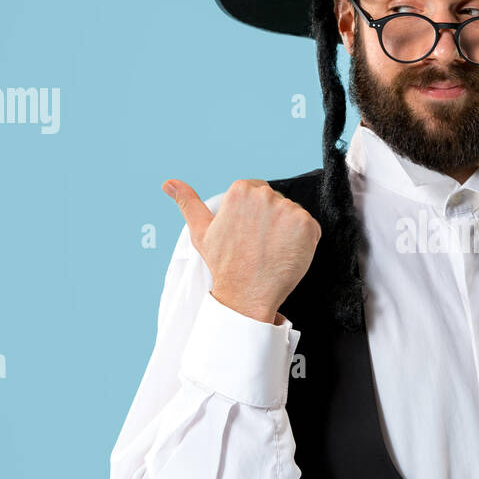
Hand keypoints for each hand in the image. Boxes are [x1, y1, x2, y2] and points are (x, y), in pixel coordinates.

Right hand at [162, 178, 320, 323]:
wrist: (245, 295)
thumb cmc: (223, 265)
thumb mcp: (201, 231)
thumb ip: (188, 202)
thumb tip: (168, 183)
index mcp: (241, 191)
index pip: (258, 192)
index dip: (255, 214)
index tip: (250, 233)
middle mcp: (266, 196)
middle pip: (277, 201)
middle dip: (272, 220)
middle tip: (260, 245)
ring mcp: (289, 211)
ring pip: (293, 215)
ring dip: (288, 231)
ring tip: (271, 251)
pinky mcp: (308, 226)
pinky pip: (310, 228)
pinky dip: (304, 241)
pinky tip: (286, 254)